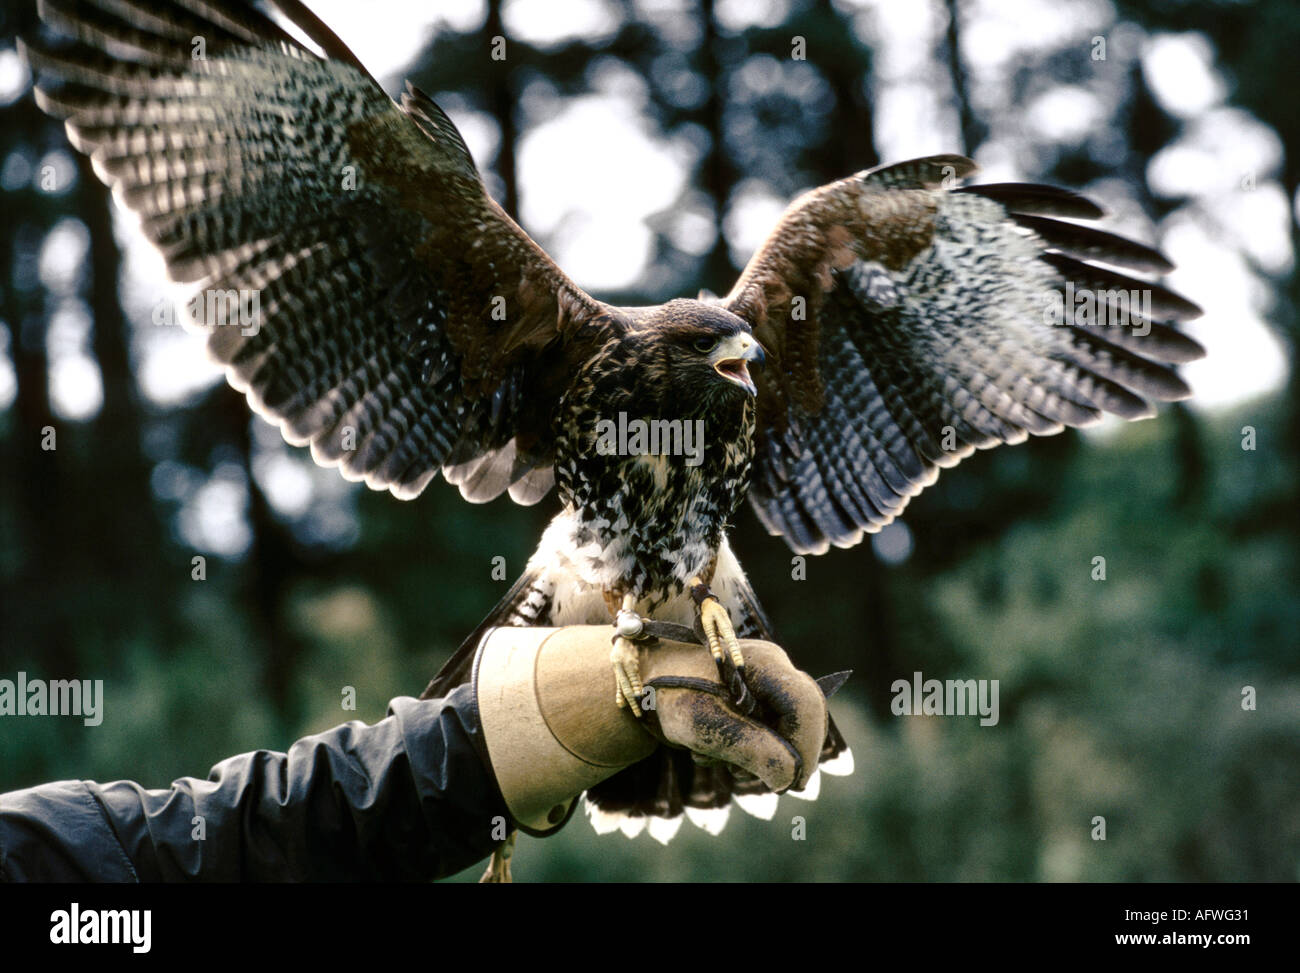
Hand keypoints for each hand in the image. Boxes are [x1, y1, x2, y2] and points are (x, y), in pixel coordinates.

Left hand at [472, 626, 826, 831]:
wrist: (639, 681)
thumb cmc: (669, 696)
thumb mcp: (705, 726)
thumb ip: (751, 748)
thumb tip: (789, 777)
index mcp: (765, 665)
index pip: (807, 707)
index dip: (807, 748)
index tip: (789, 784)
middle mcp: (773, 667)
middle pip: (803, 719)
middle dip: (783, 754)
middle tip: (751, 778)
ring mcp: (766, 679)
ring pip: (786, 728)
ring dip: (759, 754)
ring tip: (716, 756)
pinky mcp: (755, 693)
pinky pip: (770, 728)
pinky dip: (748, 747)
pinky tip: (715, 749)